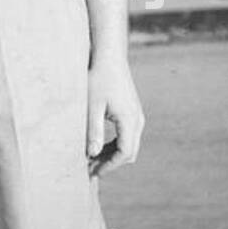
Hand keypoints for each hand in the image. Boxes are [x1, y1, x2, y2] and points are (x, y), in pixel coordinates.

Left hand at [86, 56, 143, 176]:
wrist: (109, 56)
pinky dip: (114, 143)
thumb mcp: (92, 106)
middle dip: (110, 162)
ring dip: (112, 153)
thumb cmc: (98, 78)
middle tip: (90, 168)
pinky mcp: (131, 111)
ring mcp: (136, 115)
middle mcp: (137, 120)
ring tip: (91, 158)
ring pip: (128, 144)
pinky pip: (127, 135)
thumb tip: (93, 154)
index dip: (109, 166)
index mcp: (129, 121)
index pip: (124, 153)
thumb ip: (93, 131)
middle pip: (128, 152)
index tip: (94, 172)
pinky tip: (98, 144)